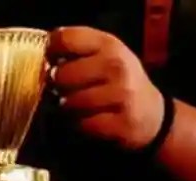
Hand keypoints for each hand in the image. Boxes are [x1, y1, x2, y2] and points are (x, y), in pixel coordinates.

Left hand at [47, 27, 165, 150]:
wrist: (152, 114)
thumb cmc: (119, 81)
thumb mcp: (104, 56)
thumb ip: (76, 51)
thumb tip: (43, 61)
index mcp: (109, 44)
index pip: (66, 39)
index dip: (51, 52)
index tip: (51, 61)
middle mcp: (117, 66)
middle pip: (62, 74)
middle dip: (57, 86)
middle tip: (64, 90)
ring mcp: (122, 95)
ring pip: (71, 102)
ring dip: (68, 108)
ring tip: (77, 106)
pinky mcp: (121, 123)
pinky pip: (82, 124)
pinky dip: (79, 125)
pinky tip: (88, 120)